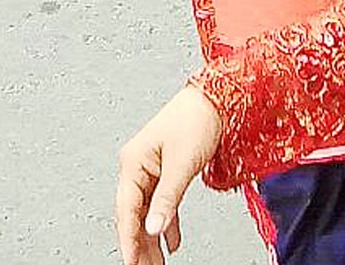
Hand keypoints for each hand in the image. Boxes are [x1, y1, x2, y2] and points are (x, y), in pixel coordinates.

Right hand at [115, 87, 222, 264]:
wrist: (218, 97)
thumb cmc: (196, 119)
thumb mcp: (182, 163)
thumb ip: (167, 198)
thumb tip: (153, 227)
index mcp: (134, 160)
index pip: (126, 209)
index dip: (128, 238)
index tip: (131, 262)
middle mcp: (138, 164)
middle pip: (134, 213)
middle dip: (139, 243)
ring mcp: (152, 167)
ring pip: (147, 210)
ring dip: (152, 237)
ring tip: (156, 263)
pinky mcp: (166, 169)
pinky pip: (161, 202)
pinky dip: (166, 221)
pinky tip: (171, 241)